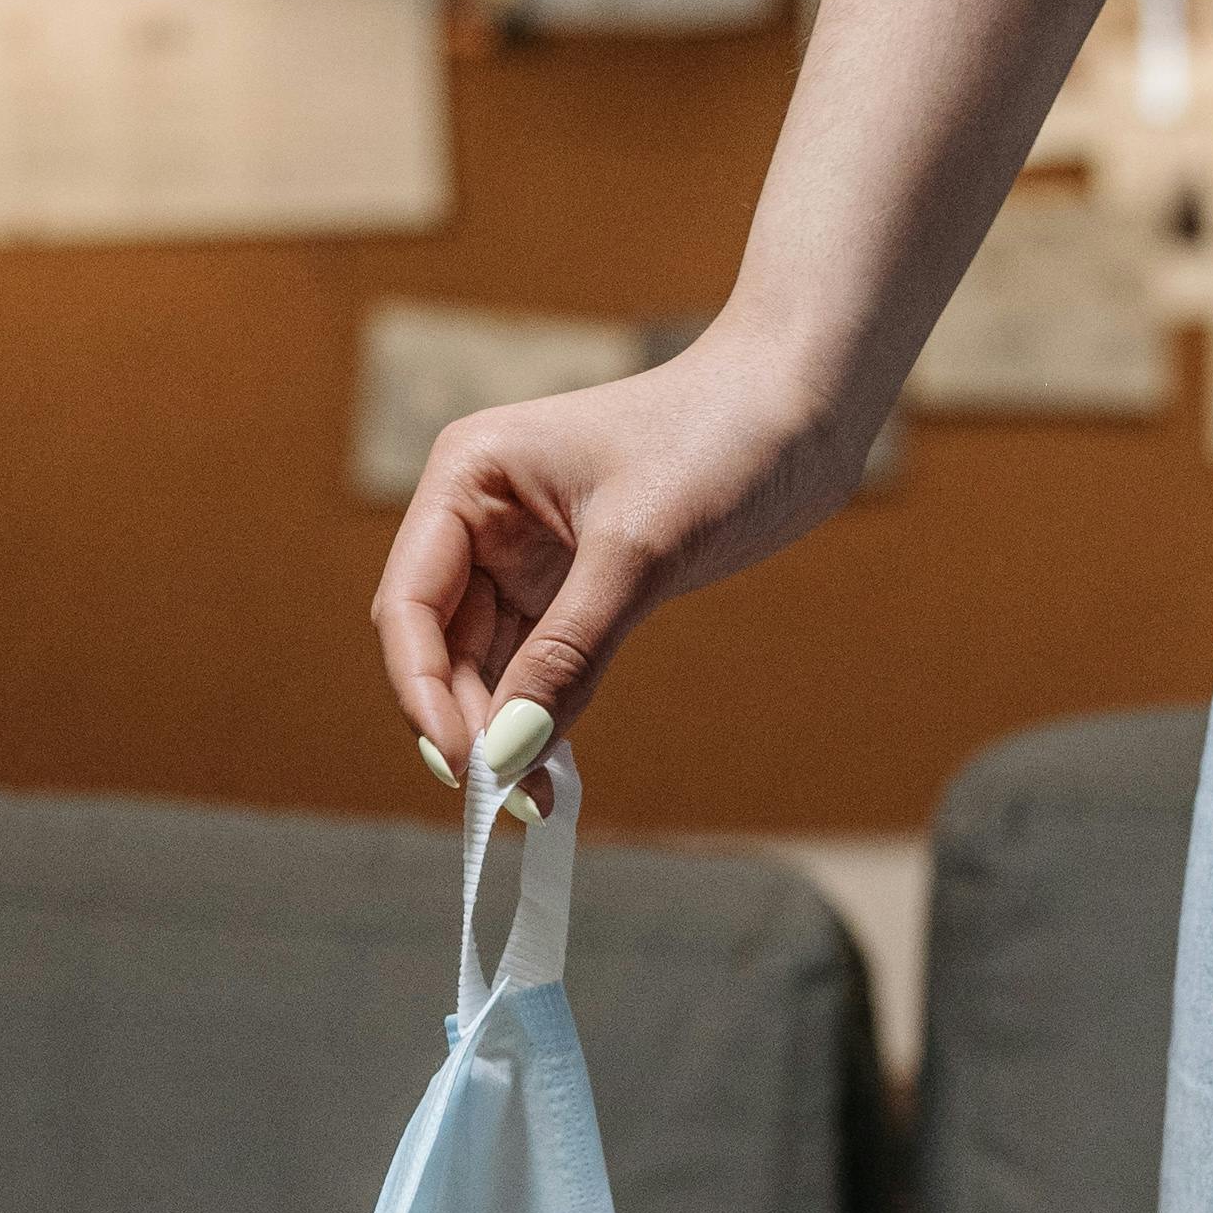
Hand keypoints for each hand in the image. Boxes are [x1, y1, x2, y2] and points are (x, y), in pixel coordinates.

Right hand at [369, 329, 866, 779]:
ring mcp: (524, 554)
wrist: (802, 407)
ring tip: (536, 805)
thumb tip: (512, 749)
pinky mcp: (574, 585)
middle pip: (438, 645)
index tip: (468, 765)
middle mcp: (480, 517)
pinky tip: (555, 771)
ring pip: (485, 664)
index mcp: (468, 478)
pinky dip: (541, 715)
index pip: (409, 604)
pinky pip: (537, 664)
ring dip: (504, 732)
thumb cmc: (721, 440)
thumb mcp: (640, 550)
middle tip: (509, 804)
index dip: (424, 691)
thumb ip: (569, 651)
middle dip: (467, 724)